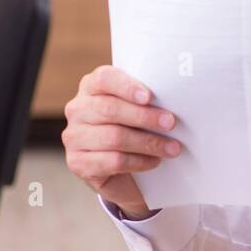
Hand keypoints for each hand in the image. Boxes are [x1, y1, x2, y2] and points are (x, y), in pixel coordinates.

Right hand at [62, 66, 181, 219]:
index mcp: (91, 87)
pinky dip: (139, 161)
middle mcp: (78, 109)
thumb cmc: (133, 130)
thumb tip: (176, 96)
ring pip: (114, 137)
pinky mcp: (78, 163)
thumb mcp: (137, 108)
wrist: (121, 171)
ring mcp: (74, 137)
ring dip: (148, 143)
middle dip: (144, 116)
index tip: (149, 96)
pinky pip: (113, 161)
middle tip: (170, 123)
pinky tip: (154, 161)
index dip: (126, 86)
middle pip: (109, 109)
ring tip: (172, 148)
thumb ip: (146, 99)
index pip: (103, 78)